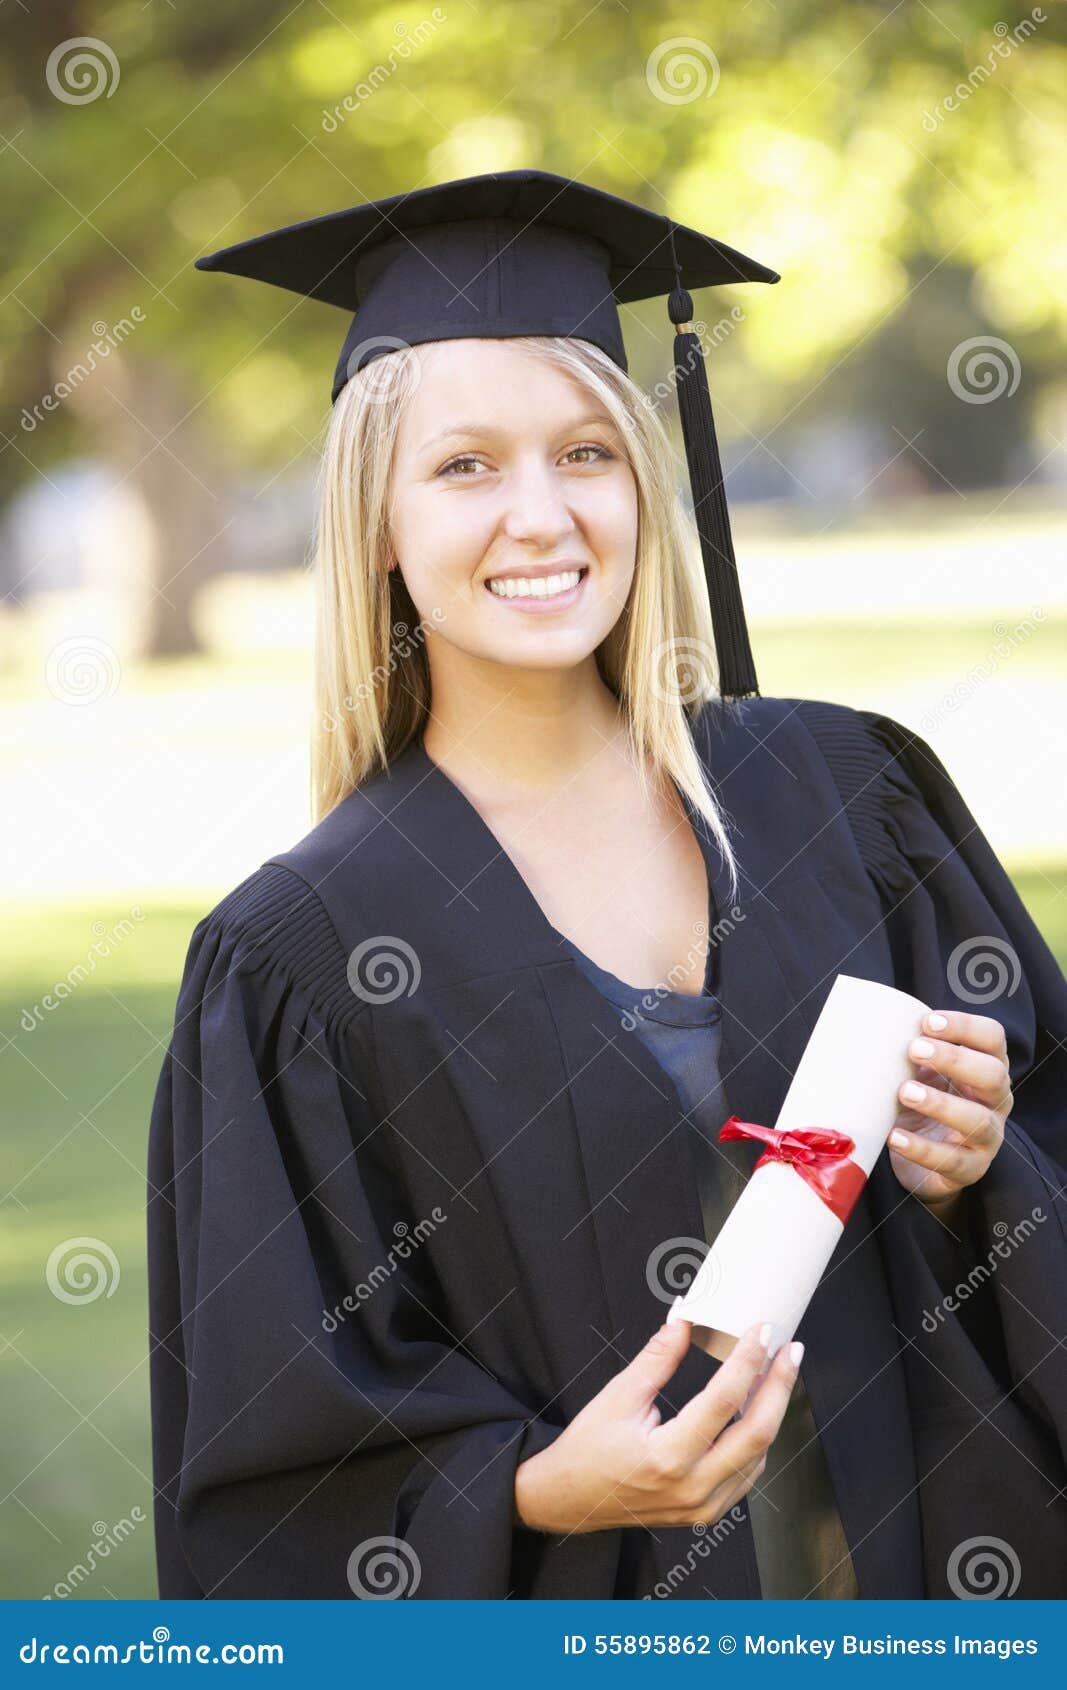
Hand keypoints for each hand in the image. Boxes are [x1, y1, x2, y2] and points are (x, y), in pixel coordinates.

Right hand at [513, 1318, 802, 1535]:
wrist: (571, 1498)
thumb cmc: (589, 1448)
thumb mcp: (619, 1395)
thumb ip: (658, 1358)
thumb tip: (684, 1318)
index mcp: (668, 1456)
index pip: (724, 1401)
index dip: (748, 1361)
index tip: (762, 1332)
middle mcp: (692, 1487)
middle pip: (758, 1433)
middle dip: (781, 1386)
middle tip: (790, 1350)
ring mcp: (702, 1506)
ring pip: (759, 1456)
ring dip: (772, 1411)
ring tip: (775, 1373)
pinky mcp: (705, 1512)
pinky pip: (747, 1475)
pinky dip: (757, 1440)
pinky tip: (755, 1411)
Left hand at [888, 1008, 1011, 1210]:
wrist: (922, 1162)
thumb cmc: (921, 1104)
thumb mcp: (919, 1074)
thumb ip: (905, 1053)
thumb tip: (859, 1028)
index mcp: (986, 1067)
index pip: (992, 1038)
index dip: (966, 1026)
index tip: (928, 1021)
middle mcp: (994, 1101)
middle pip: (993, 1075)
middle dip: (955, 1059)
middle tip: (914, 1049)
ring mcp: (987, 1138)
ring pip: (978, 1121)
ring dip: (940, 1104)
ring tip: (904, 1092)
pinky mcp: (970, 1169)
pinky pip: (953, 1162)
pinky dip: (922, 1149)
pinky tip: (895, 1136)